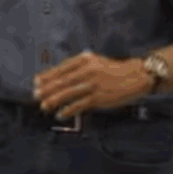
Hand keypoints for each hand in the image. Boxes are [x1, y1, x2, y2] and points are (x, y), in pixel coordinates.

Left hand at [34, 52, 151, 119]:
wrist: (136, 76)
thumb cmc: (114, 71)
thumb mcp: (95, 62)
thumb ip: (78, 67)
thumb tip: (60, 78)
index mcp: (85, 59)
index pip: (61, 68)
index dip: (47, 76)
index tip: (37, 82)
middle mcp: (88, 70)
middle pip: (62, 81)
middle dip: (47, 89)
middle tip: (36, 95)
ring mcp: (93, 84)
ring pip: (68, 93)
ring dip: (54, 101)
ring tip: (44, 106)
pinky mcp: (99, 97)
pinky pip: (79, 105)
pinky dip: (68, 110)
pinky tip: (61, 114)